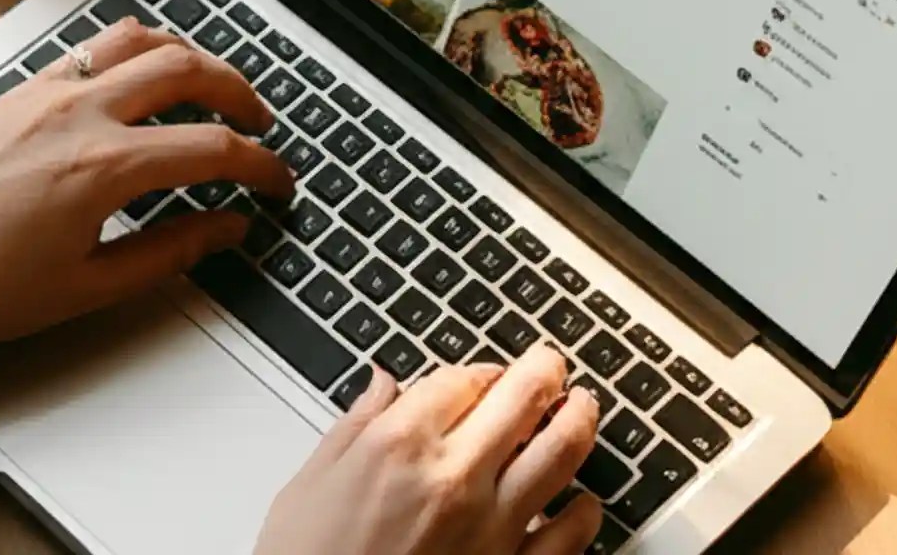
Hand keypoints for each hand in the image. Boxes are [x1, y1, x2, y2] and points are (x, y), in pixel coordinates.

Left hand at [0, 19, 294, 344]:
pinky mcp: (21, 91)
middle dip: (239, 92)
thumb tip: (225, 231)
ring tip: (210, 87)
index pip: (213, 149)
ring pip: (141, 40)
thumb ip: (170, 252)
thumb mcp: (87, 287)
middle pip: (188, 69)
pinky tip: (143, 83)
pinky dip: (137, 53)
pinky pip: (94, 49)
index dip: (261, 165)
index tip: (278, 182)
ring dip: (190, 56)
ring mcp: (48, 93)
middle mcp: (81, 114)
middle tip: (259, 123)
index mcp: (104, 168)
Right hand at [256, 344, 601, 554]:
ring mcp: (490, 526)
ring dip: (578, 420)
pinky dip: (585, 510)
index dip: (480, 369)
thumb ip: (355, 425)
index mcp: (399, 445)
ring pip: (559, 454)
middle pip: (522, 399)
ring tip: (582, 407)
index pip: (462, 379)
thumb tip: (381, 385)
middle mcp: (452, 478)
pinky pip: (569, 534)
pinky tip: (585, 499)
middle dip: (545, 371)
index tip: (486, 373)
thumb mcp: (311, 483)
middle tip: (552, 364)